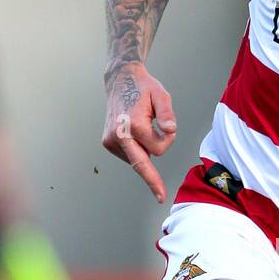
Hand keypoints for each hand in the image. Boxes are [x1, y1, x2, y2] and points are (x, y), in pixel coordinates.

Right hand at [101, 61, 176, 203]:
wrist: (120, 80)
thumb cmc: (143, 88)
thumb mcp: (161, 95)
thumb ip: (167, 113)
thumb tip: (170, 130)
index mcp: (133, 124)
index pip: (158, 148)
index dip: (168, 139)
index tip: (165, 164)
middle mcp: (118, 135)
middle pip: (141, 164)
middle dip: (152, 181)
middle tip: (160, 198)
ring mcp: (111, 141)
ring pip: (139, 158)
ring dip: (146, 148)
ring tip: (142, 125)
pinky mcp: (108, 143)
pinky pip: (131, 155)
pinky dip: (138, 148)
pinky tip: (134, 131)